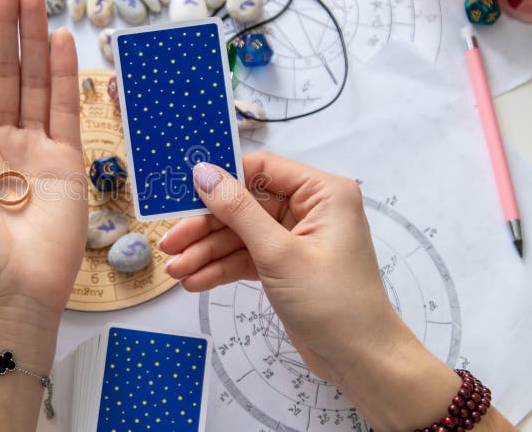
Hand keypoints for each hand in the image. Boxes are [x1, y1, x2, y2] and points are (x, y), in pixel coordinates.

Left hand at [0, 0, 86, 328]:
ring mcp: (36, 148)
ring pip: (36, 81)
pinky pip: (65, 109)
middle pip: (4, 70)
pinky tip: (61, 39)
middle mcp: (1, 140)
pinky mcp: (68, 162)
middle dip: (5, 23)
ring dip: (34, 37)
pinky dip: (64, 74)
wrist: (7, 297)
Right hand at [161, 151, 405, 381]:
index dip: (221, 180)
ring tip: (176, 270)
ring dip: (207, 252)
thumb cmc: (335, 303)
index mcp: (322, 193)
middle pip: (244, 205)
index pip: (261, 169)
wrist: (361, 361)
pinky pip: (246, 257)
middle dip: (206, 227)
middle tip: (171, 242)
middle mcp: (310, 209)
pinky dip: (221, 268)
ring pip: (240, 235)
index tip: (183, 192)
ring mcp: (296, 238)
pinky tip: (195, 280)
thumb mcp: (279, 253)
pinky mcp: (285, 265)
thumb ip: (238, 211)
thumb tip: (204, 173)